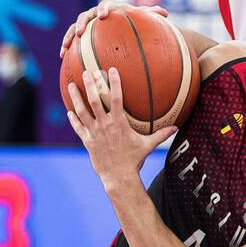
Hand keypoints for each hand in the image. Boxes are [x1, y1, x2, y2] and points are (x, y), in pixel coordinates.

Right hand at [59, 1, 167, 58]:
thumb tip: (164, 12)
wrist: (120, 27)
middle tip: (82, 31)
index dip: (104, 8)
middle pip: (86, 15)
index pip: (105, 5)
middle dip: (82, 23)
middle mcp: (95, 15)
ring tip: (66, 46)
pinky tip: (62, 56)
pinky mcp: (81, 35)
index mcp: (109, 8)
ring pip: (75, 28)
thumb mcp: (141, 20)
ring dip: (70, 36)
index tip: (104, 15)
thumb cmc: (132, 23)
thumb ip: (150, 15)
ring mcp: (86, 24)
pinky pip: (72, 40)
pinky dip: (67, 46)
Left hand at [67, 66, 176, 188]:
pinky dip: (73, 119)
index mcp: (119, 122)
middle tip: (85, 72)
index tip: (111, 70)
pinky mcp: (87, 141)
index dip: (113, 83)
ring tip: (70, 86)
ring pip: (82, 111)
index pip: (116, 98)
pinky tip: (69, 112)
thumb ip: (161, 135)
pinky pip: (78, 127)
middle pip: (94, 100)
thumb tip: (176, 128)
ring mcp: (94, 132)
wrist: (118, 176)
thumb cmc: (134, 160)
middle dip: (89, 85)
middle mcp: (104, 125)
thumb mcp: (148, 145)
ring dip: (76, 97)